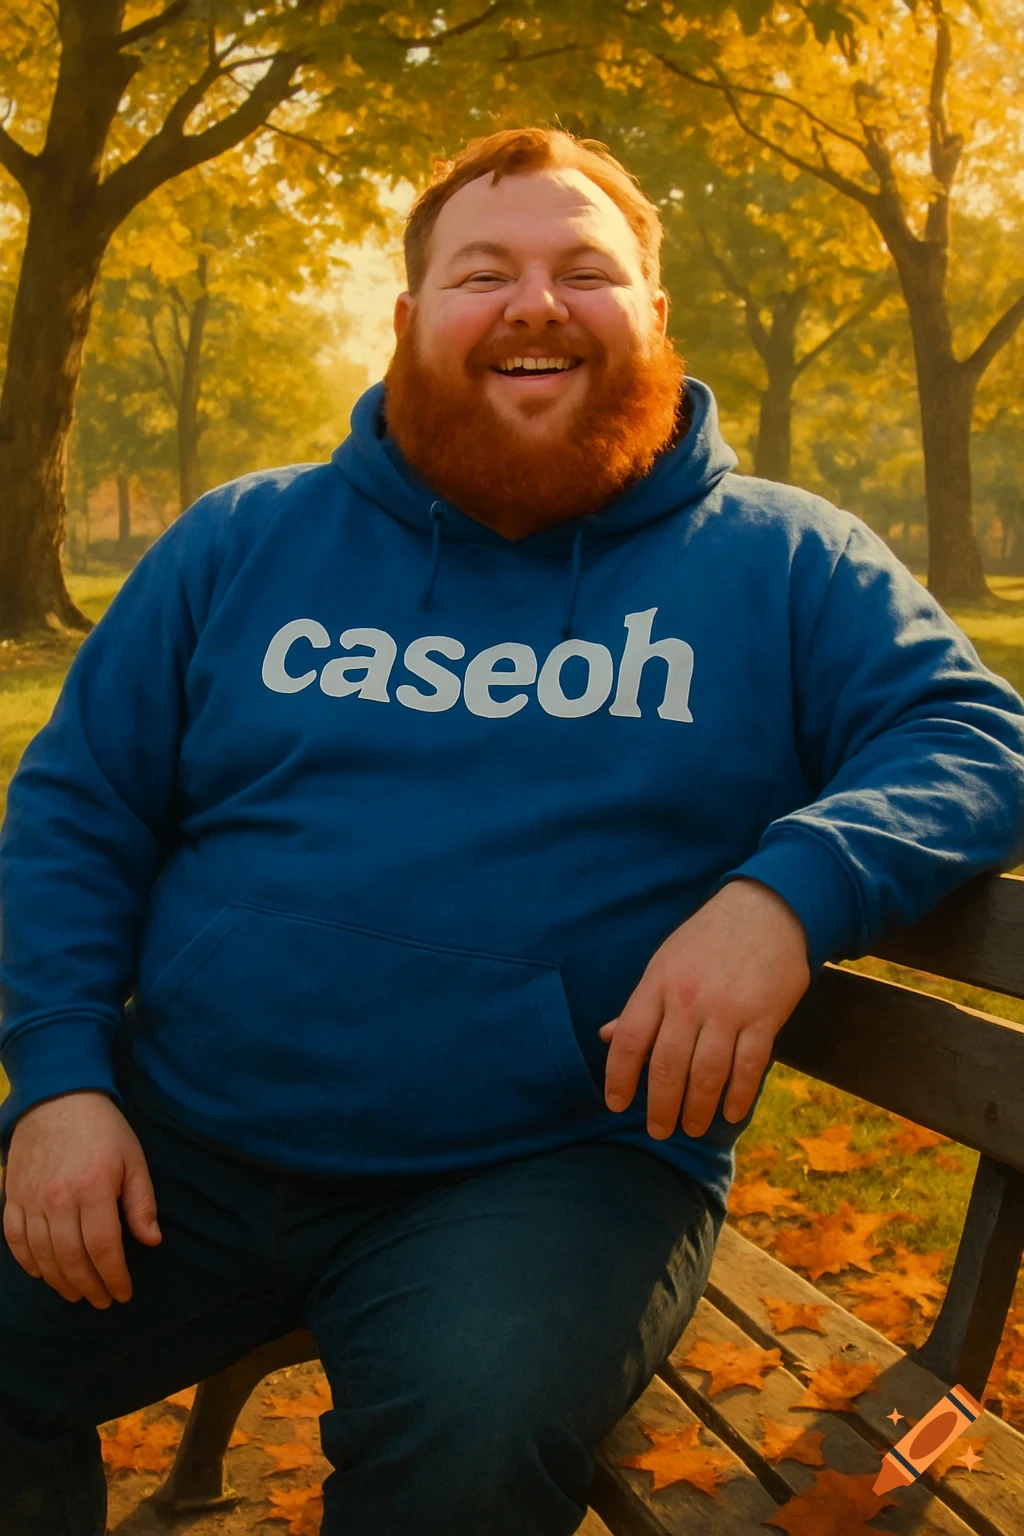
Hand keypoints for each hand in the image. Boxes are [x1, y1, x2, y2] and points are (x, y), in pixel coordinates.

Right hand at [2, 1090, 161, 1307]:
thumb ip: (141, 1202)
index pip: (103, 1249)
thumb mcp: (133, 1159)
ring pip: (41, 1255)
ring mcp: (30, 1198)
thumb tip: (152, 1241)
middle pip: (71, 1259)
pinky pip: (14, 1238)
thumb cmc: (103, 1129)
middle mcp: (58, 1199)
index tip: (123, 1293)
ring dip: (59, 1281)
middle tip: (101, 1301)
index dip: (114, 1277)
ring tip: (76, 1293)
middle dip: (89, 1286)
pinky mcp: (12, 1194)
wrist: (58, 1097)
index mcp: (93, 1189)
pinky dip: (26, 1261)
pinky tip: (40, 1273)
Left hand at [599, 879, 810, 1139]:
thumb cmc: (708, 939)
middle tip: (659, 1130)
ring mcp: (728, 1009)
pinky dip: (739, 1095)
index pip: (631, 1039)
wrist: (767, 909)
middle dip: (660, 1106)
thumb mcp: (665, 962)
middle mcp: (689, 999)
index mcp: (659, 984)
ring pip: (707, 1073)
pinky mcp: (764, 1017)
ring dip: (697, 1108)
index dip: (619, 1077)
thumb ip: (641, 1005)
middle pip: (667, 1065)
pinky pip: (749, 1067)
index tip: (616, 1104)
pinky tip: (731, 1113)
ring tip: (692, 1128)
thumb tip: (607, 1037)